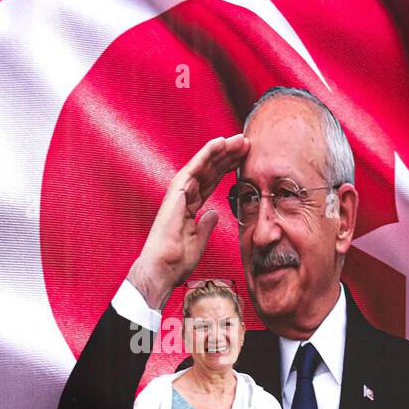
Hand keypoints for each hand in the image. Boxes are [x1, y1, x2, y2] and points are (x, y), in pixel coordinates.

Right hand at [127, 133, 249, 309]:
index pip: (211, 182)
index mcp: (189, 207)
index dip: (227, 168)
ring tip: (238, 139)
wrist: (163, 269)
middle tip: (245, 142)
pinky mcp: (176, 192)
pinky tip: (219, 143)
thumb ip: (207, 225)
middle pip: (209, 170)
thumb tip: (214, 213)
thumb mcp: (200, 241)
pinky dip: (206, 154)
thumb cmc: (177, 260)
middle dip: (227, 155)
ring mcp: (179, 193)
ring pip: (203, 165)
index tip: (243, 158)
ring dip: (220, 150)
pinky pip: (193, 168)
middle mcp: (184, 196)